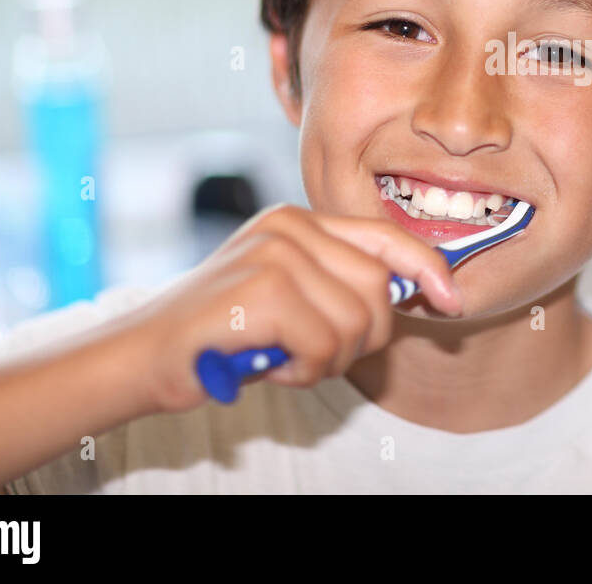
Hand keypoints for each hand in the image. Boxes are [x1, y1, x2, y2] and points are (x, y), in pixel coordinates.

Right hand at [117, 204, 463, 412]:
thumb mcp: (288, 296)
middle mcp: (289, 226)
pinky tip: (270, 365)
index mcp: (297, 221)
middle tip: (318, 356)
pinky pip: (326, 344)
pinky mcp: (265, 289)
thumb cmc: (220, 335)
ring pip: (357, 320)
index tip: (451, 302)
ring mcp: (277, 253)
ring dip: (330, 360)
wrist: (140, 356)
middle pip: (379, 286)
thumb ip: (341, 285)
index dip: (428, 269)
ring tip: (286, 358)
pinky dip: (306, 370)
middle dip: (365, 336)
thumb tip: (419, 293)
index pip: (385, 237)